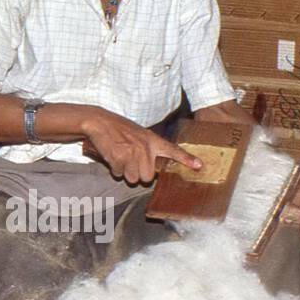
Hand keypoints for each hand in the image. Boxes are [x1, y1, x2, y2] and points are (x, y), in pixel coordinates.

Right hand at [81, 110, 201, 184]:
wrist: (100, 121)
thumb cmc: (120, 129)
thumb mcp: (140, 134)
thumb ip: (149, 149)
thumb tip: (151, 171)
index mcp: (152, 140)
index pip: (173, 150)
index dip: (186, 159)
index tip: (199, 165)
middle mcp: (145, 147)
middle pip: (147, 177)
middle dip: (138, 174)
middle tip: (132, 163)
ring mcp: (132, 153)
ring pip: (133, 178)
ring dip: (126, 172)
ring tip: (121, 158)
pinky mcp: (119, 157)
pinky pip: (119, 174)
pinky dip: (114, 168)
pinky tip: (113, 156)